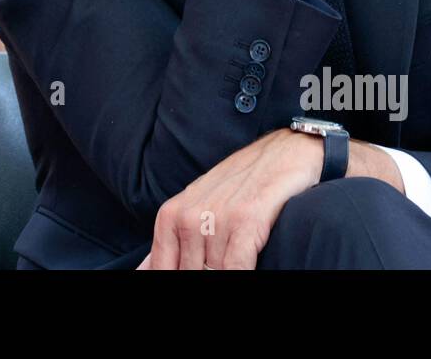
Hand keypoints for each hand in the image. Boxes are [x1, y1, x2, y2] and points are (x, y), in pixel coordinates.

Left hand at [136, 128, 322, 269]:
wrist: (284, 151)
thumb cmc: (242, 183)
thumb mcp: (199, 206)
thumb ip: (175, 239)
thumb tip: (146, 270)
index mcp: (171, 216)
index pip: (161, 268)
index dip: (173, 279)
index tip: (195, 271)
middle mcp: (188, 217)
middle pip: (189, 273)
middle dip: (205, 276)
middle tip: (217, 266)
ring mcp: (215, 220)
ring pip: (212, 274)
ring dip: (224, 275)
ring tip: (235, 263)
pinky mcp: (245, 223)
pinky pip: (235, 269)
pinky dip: (239, 274)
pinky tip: (248, 268)